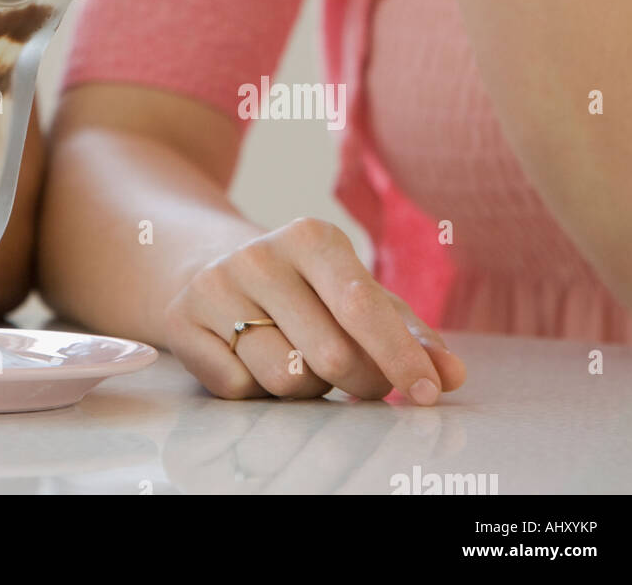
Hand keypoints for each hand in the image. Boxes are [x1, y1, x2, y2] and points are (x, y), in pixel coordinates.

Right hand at [164, 217, 466, 403]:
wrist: (208, 264)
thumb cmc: (304, 288)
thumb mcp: (356, 293)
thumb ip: (410, 333)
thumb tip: (450, 373)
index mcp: (310, 237)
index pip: (361, 306)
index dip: (400, 356)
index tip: (429, 393)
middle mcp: (258, 256)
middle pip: (331, 356)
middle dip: (360, 383)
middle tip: (362, 381)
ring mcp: (214, 288)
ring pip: (285, 380)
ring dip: (306, 387)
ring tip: (298, 357)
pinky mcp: (181, 321)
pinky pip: (239, 389)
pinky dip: (257, 389)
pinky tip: (253, 359)